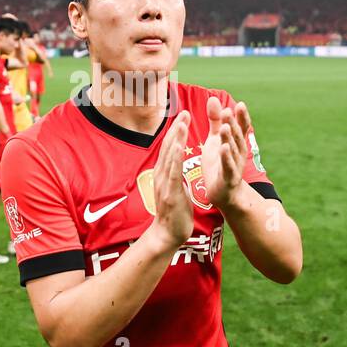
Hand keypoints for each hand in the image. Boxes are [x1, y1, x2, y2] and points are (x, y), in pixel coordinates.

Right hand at [151, 109, 193, 247]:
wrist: (167, 235)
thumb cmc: (174, 213)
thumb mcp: (175, 189)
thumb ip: (175, 176)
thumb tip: (178, 166)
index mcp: (164, 174)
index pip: (170, 148)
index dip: (176, 132)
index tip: (183, 117)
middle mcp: (162, 175)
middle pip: (169, 147)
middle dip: (177, 129)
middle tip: (185, 112)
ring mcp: (164, 184)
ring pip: (170, 156)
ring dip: (177, 138)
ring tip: (183, 122)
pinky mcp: (170, 193)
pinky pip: (173, 172)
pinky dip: (176, 157)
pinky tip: (180, 145)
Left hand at [201, 96, 249, 209]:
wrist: (222, 193)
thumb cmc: (219, 163)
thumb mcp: (215, 139)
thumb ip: (214, 120)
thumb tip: (213, 98)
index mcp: (236, 142)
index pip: (241, 127)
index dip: (241, 117)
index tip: (240, 105)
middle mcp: (238, 152)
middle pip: (237, 136)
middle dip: (232, 124)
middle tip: (227, 111)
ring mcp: (235, 165)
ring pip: (233, 150)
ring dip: (229, 138)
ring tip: (224, 127)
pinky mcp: (228, 178)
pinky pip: (228, 166)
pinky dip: (227, 157)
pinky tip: (223, 148)